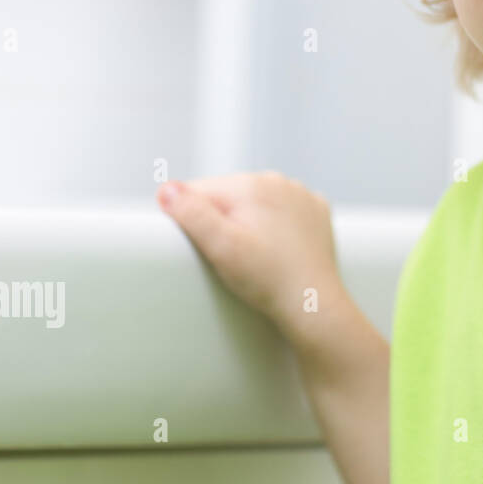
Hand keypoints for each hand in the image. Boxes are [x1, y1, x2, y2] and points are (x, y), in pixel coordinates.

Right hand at [156, 171, 339, 324]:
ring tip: (254, 254)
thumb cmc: (266, 279)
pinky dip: (276, 224)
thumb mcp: (221, 247)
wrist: (312, 302)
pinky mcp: (316, 211)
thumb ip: (191, 214)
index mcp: (251, 184)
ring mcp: (301, 194)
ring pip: (255, 202)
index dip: (191, 220)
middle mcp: (279, 181)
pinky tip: (276, 247)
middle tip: (231, 255)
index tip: (206, 247)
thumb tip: (167, 189)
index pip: (198, 190)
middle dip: (220, 220)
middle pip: (227, 195)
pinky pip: (283, 210)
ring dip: (247, 221)